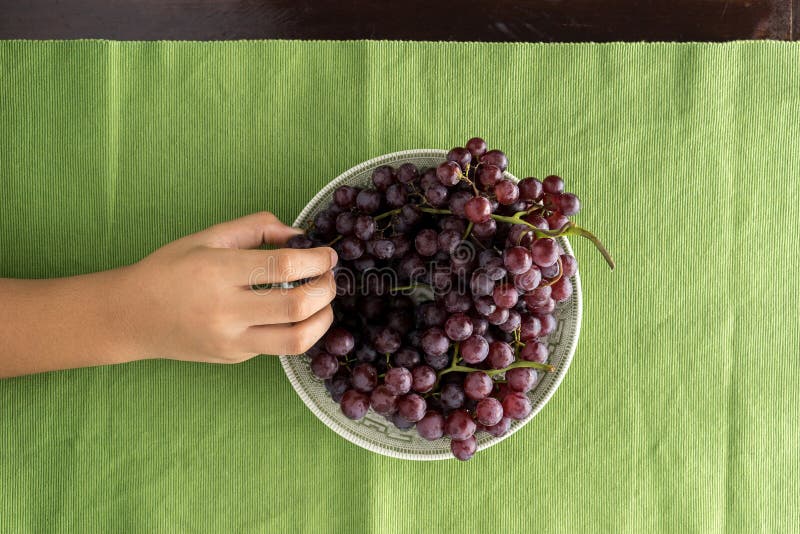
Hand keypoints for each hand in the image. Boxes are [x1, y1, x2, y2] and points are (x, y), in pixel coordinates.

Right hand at [119, 212, 337, 362]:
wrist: (132, 317)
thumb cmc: (170, 269)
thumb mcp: (208, 236)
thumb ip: (257, 227)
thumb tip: (301, 236)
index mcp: (218, 272)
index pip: (283, 266)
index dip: (316, 259)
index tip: (328, 254)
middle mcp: (225, 311)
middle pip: (298, 306)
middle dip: (327, 288)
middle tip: (330, 276)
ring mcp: (231, 341)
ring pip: (297, 340)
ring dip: (323, 318)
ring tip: (323, 301)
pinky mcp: (235, 357)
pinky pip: (278, 346)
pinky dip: (298, 328)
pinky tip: (295, 312)